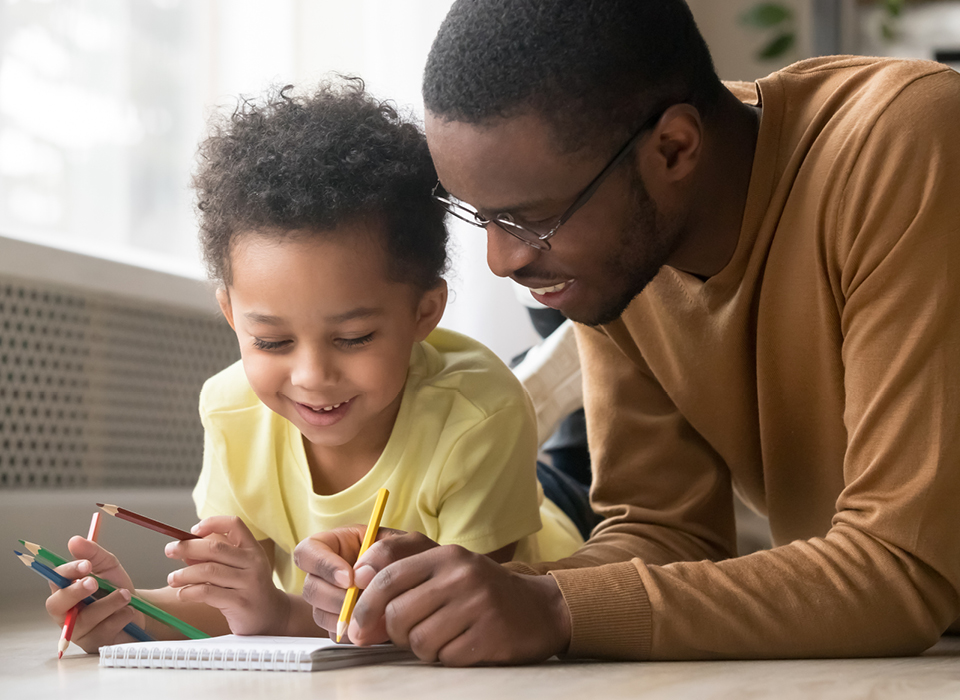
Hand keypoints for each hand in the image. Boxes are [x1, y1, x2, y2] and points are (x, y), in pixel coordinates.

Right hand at [44, 537, 144, 652]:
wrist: (139, 610)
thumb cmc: (115, 587)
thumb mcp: (108, 566)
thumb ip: (93, 554)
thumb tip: (74, 540)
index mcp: (65, 589)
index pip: (55, 580)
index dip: (67, 572)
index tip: (85, 564)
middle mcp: (65, 611)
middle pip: (56, 605)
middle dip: (75, 592)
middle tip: (94, 582)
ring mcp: (77, 631)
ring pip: (84, 619)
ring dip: (108, 604)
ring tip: (126, 595)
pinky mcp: (93, 644)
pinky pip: (102, 632)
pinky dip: (119, 618)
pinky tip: (129, 612)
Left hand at [164, 516, 288, 635]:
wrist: (271, 616)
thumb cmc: (247, 589)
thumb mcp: (237, 568)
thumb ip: (214, 558)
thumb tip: (184, 550)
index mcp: (253, 549)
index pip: (234, 525)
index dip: (212, 523)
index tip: (193, 530)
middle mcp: (254, 562)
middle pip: (215, 548)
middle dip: (187, 547)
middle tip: (169, 550)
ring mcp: (249, 583)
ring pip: (208, 571)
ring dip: (184, 573)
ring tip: (172, 579)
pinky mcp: (240, 603)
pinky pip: (207, 592)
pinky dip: (189, 591)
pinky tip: (183, 593)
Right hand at [294, 525, 421, 641]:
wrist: (432, 589)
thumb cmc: (419, 560)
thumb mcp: (409, 545)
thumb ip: (386, 551)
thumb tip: (360, 574)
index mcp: (340, 544)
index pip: (308, 550)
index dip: (322, 565)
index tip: (348, 578)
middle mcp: (331, 572)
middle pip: (310, 586)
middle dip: (336, 598)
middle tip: (364, 602)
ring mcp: (334, 600)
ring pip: (319, 613)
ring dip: (346, 617)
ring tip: (377, 613)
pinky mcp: (343, 623)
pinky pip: (336, 634)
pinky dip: (355, 633)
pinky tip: (378, 626)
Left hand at [348, 536, 572, 665]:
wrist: (539, 609)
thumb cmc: (480, 591)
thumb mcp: (446, 570)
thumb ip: (402, 574)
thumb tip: (356, 589)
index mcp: (448, 556)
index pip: (389, 576)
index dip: (365, 604)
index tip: (357, 625)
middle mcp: (462, 576)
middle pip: (398, 614)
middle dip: (392, 633)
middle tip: (403, 636)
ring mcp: (478, 606)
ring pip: (418, 641)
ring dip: (422, 648)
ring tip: (440, 637)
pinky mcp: (490, 636)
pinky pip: (445, 658)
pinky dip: (446, 658)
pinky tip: (462, 645)